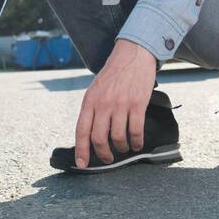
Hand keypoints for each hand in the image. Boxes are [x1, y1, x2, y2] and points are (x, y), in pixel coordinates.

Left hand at [75, 39, 157, 167]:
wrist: (133, 54)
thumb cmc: (114, 73)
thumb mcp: (96, 89)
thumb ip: (92, 109)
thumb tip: (90, 134)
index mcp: (90, 100)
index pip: (82, 130)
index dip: (81, 150)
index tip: (82, 164)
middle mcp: (103, 104)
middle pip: (99, 138)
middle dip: (103, 154)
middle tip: (108, 158)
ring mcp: (121, 104)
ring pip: (118, 137)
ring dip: (122, 148)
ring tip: (125, 148)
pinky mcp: (138, 104)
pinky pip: (136, 131)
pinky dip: (136, 142)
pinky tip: (137, 144)